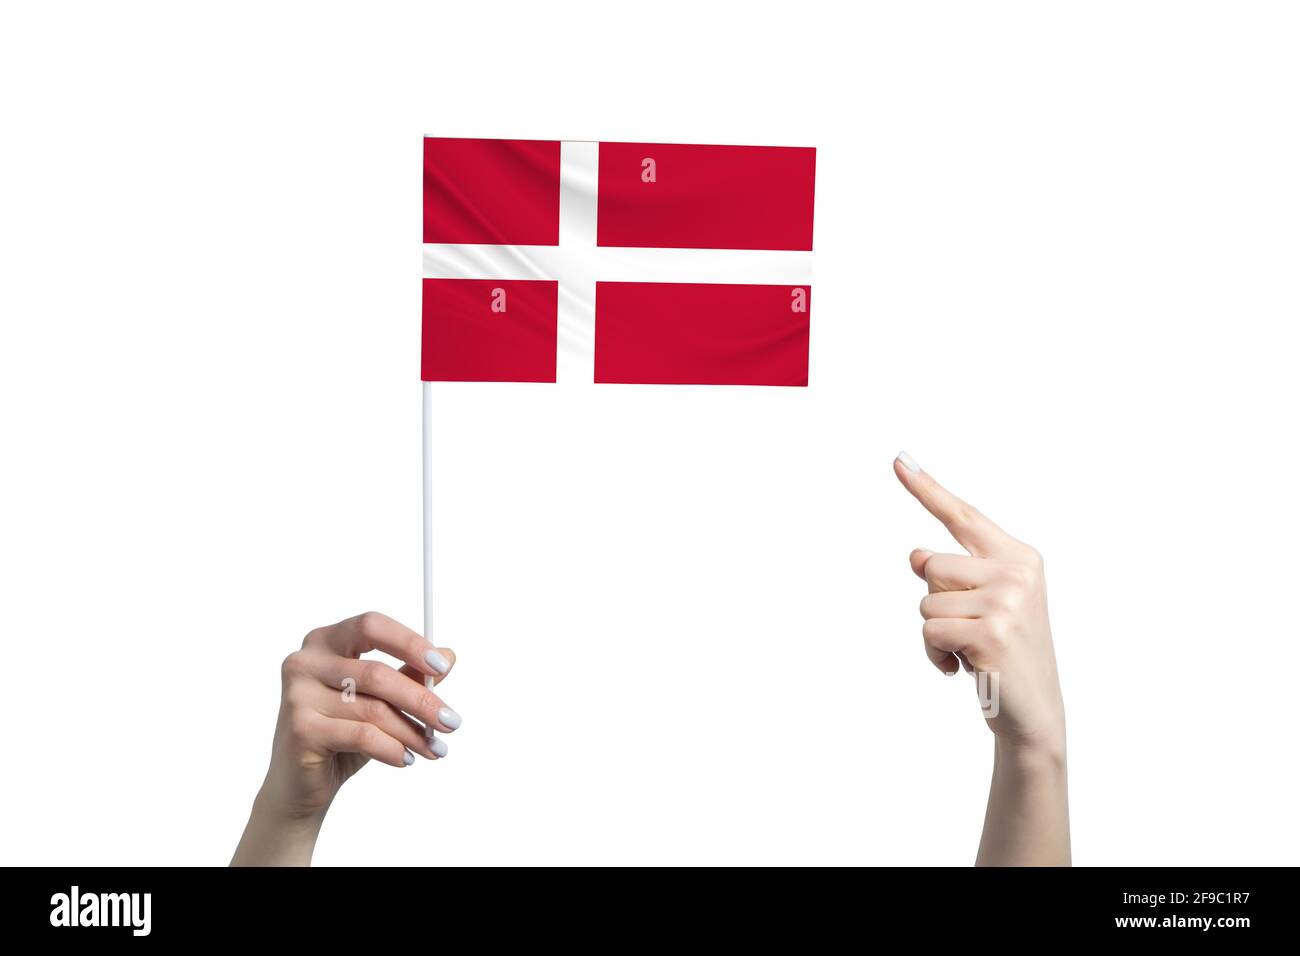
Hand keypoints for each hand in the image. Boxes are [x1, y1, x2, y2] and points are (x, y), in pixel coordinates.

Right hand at [232, 612, 458, 864]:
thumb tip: (449, 654)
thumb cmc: (341, 733)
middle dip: (421, 700)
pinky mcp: (301, 730)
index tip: (442, 666)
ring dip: (412, 732)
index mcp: (325, 641)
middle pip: (377, 672)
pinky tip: (406, 759)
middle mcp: (305, 662)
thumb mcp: (378, 700)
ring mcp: (298, 695)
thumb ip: (407, 675)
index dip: (409, 643)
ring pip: (373, 710)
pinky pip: (362, 736)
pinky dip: (392, 749)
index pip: (371, 626)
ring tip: (434, 748)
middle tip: (452, 722)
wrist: (300, 782)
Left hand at [895, 452, 1068, 864]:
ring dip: (935, 632)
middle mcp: (1016, 570)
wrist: (1032, 714)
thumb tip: (916, 555)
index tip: (897, 458)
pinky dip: (935, 655)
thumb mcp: (987, 604)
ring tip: (969, 650)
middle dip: (935, 599)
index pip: (962, 515)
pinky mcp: (991, 630)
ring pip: (924, 600)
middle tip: (968, 628)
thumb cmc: (1003, 654)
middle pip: (928, 563)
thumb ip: (957, 572)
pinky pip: (928, 630)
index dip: (926, 487)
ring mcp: (1007, 599)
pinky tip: (962, 669)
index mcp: (1018, 557)